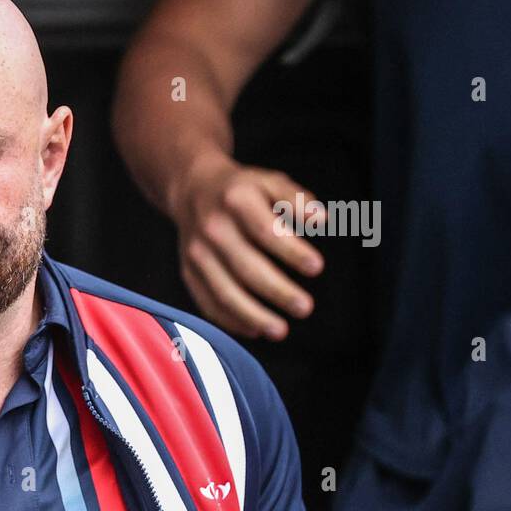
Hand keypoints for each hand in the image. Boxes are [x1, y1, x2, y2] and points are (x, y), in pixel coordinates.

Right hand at [169, 152, 324, 339]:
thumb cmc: (241, 191)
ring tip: (280, 330)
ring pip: (224, 292)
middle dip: (277, 291)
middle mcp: (212, 228)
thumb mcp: (270, 181)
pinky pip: (208, 302)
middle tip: (304, 307)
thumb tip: (321, 219)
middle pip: (246, 267)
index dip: (291, 252)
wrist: (193, 190)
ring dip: (253, 315)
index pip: (266, 231)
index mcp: (236, 201)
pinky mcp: (189, 273)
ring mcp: (197, 254)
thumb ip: (296, 198)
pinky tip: (254, 330)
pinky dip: (231, 321)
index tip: (317, 268)